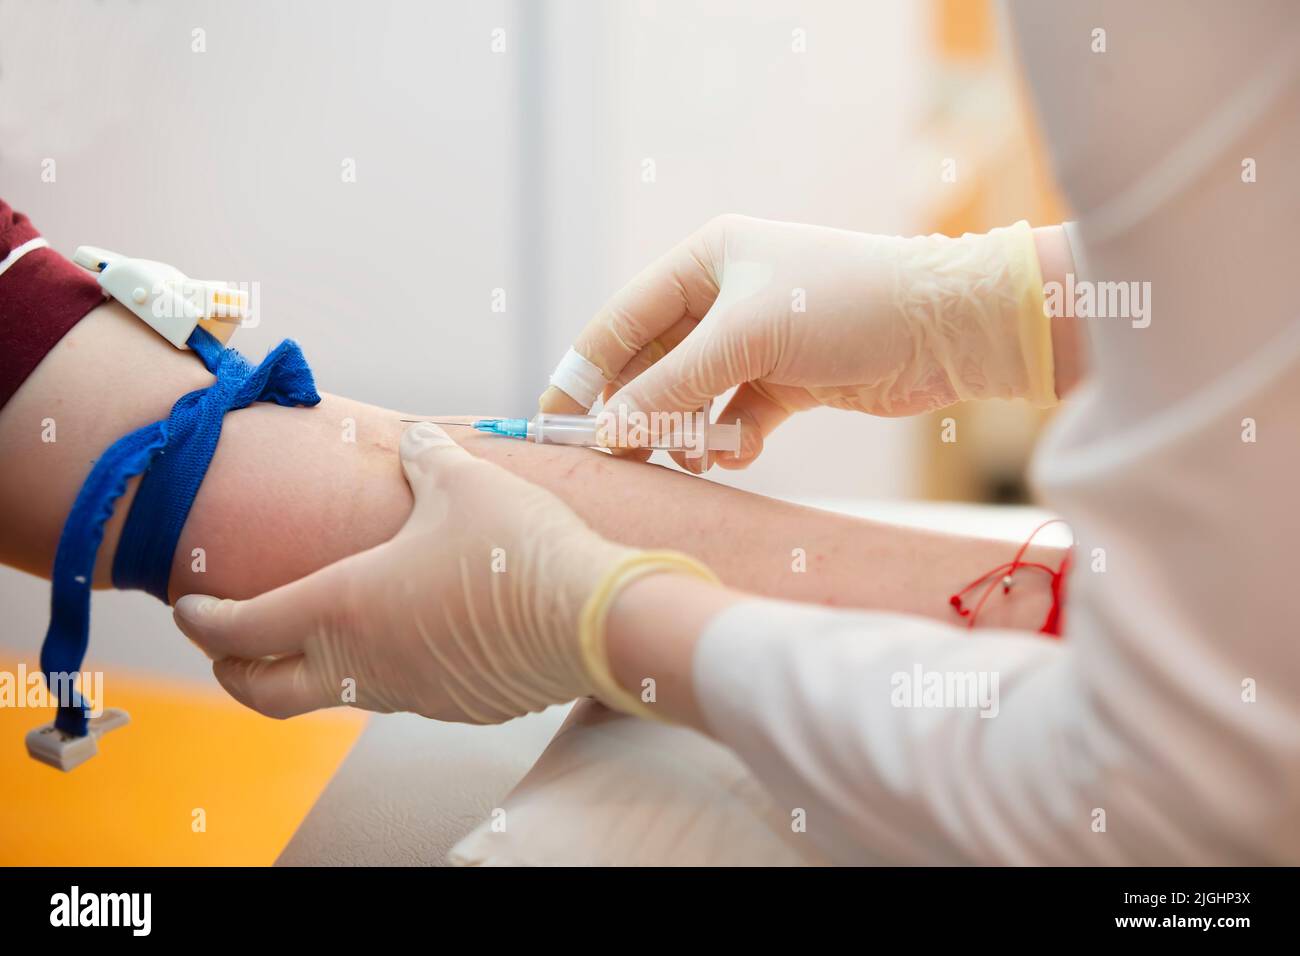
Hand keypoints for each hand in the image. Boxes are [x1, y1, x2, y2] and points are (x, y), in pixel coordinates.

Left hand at [172, 423, 701, 723]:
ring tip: (327, 627)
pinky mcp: (458, 706)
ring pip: (335, 694)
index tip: (188, 605)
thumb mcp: (464, 482)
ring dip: (313, 667)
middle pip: (265, 693)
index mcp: (343, 606)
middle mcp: (364, 663)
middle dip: (233, 670)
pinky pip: (402, 692)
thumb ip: (425, 457)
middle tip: (228, 645)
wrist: (594, 617)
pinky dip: (384, 669)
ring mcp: (410, 693)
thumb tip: (413, 440)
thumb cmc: (519, 548)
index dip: (203, 619)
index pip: (241, 629)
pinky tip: (416, 633)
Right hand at [540, 215, 1054, 469]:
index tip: (552, 424)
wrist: (946, 328)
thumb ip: (669, 388)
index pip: (622, 321)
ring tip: (697, 454)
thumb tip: (605, 433)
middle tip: (619, 461)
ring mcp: (756, 342)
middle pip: (653, 365)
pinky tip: (742, 451)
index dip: (583, 373)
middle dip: (639, 412)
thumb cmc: (844, 305)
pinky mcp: (787, 382)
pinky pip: (733, 418)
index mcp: (705, 261)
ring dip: (688, 432)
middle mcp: (724, 298)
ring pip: (691, 398)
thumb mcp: (745, 340)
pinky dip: (730, 441)